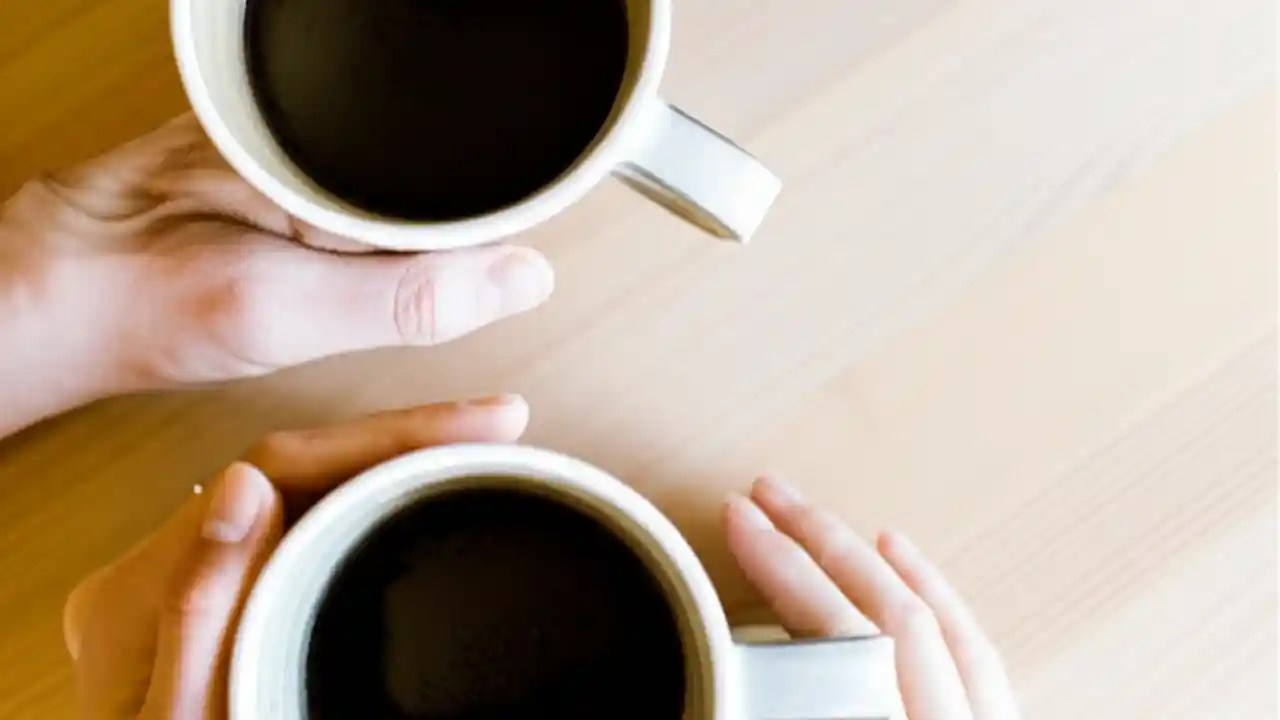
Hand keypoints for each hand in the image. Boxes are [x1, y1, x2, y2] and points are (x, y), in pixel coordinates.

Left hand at [0, 116, 553, 434]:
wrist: (56, 298)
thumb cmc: (143, 296)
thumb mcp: (286, 310)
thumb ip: (407, 297)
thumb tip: (521, 279)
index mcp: (334, 147)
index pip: (469, 170)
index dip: (503, 222)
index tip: (500, 279)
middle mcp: (327, 137)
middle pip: (450, 179)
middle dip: (461, 235)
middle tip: (379, 293)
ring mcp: (310, 156)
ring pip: (415, 193)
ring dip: (421, 243)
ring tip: (347, 282)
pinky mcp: (294, 177)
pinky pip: (374, 204)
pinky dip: (382, 245)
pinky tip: (343, 271)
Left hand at [62, 395, 528, 718]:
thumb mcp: (183, 715)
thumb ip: (197, 606)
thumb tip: (243, 480)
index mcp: (137, 592)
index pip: (277, 469)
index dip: (384, 435)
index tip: (482, 421)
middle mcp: (157, 577)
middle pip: (295, 473)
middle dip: (400, 442)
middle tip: (496, 424)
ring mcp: (192, 595)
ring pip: (302, 500)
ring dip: (387, 470)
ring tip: (471, 452)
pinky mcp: (224, 616)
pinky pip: (302, 539)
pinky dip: (364, 514)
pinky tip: (413, 506)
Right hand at [725, 477, 1020, 719]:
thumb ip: (775, 706)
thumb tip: (721, 670)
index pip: (835, 631)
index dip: (782, 566)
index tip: (741, 518)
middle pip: (888, 610)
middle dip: (820, 542)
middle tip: (768, 497)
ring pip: (941, 624)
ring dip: (874, 563)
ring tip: (821, 520)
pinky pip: (980, 659)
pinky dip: (943, 606)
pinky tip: (914, 581)